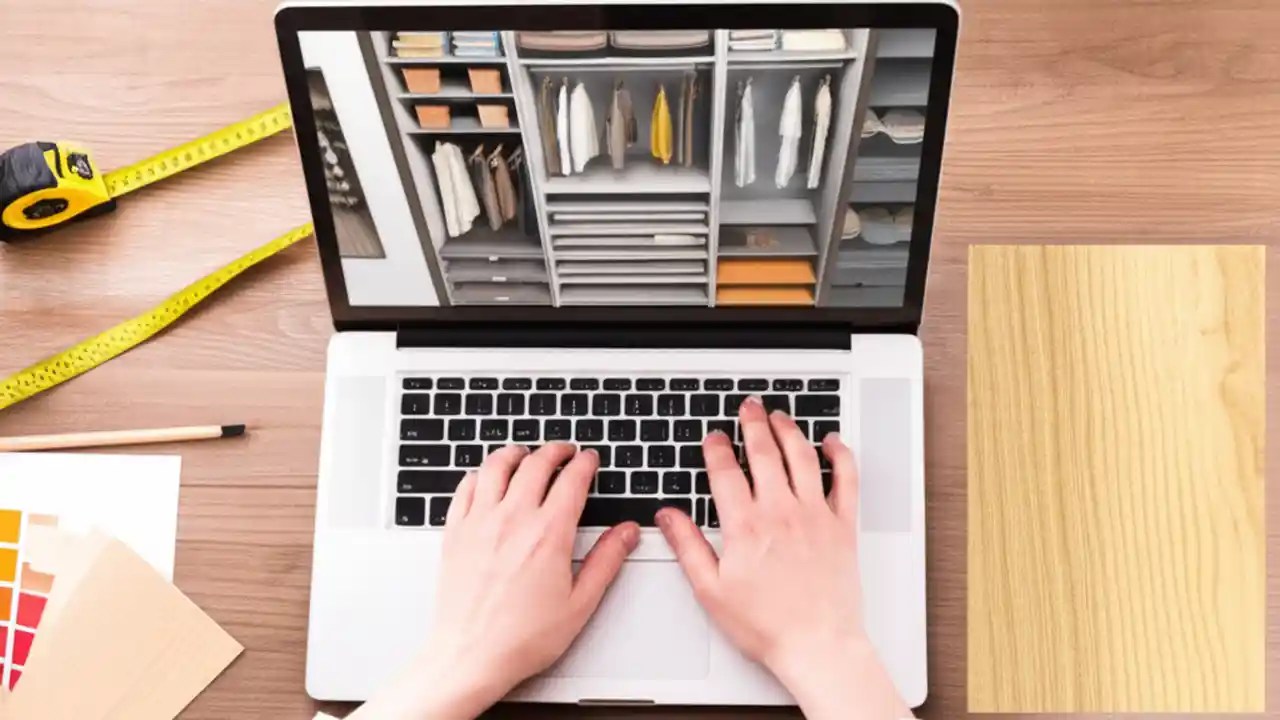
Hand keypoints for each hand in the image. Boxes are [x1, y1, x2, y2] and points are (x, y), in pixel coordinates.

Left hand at [354, 443, 639, 719]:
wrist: (471, 656)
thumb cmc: (522, 638)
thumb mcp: (580, 603)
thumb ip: (607, 561)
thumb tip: (626, 533)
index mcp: (548, 534)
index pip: (572, 480)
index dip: (585, 463)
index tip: (589, 459)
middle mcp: (512, 519)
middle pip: (536, 463)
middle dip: (555, 450)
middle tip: (564, 451)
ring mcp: (479, 522)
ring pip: (496, 466)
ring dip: (515, 453)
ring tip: (525, 454)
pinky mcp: (455, 532)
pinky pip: (466, 487)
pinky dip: (480, 474)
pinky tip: (487, 478)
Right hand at [655, 396, 911, 719]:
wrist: (817, 645)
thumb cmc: (766, 625)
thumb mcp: (711, 590)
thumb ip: (688, 546)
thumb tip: (669, 516)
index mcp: (745, 526)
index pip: (726, 471)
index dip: (717, 448)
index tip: (714, 438)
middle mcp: (781, 512)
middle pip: (765, 452)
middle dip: (753, 424)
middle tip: (748, 408)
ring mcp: (815, 515)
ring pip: (803, 457)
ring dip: (789, 430)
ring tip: (780, 415)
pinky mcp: (843, 526)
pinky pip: (846, 479)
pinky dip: (840, 455)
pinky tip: (832, 441)